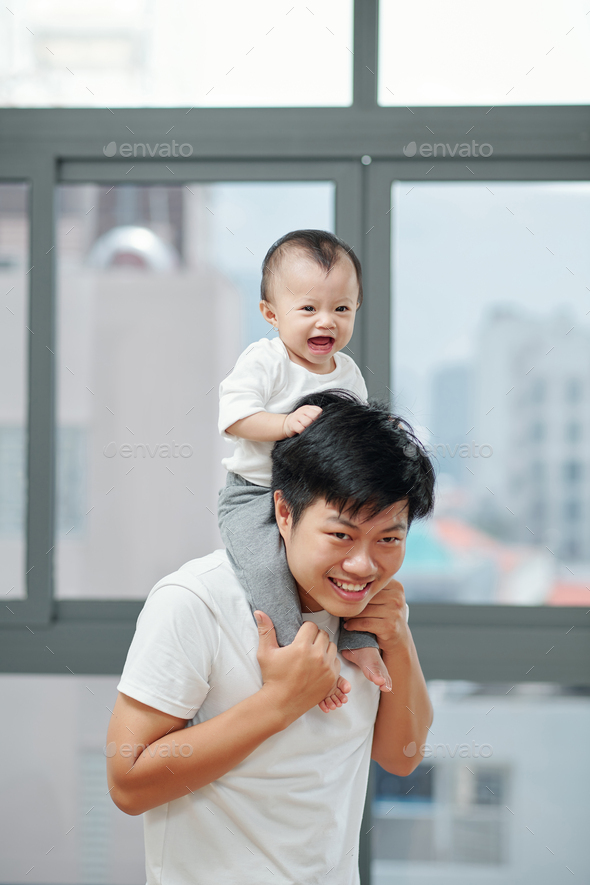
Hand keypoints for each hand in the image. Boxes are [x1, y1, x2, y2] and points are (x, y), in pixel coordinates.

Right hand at [255, 611, 344, 725]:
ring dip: (324, 648)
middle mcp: (317, 656)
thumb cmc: (272, 677)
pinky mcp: (332, 679)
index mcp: (302, 647)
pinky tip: (318, 665)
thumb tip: (259, 612)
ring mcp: (326, 668)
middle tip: (306, 644)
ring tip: (313, 654)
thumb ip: (265, 630)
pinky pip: (336, 662)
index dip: (305, 629)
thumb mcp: (265, 653)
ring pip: (331, 647)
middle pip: (323, 634)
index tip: (300, 636)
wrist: (281, 703)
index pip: (311, 626)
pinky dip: (329, 661)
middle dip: (315, 637)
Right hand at [282, 405, 321, 437]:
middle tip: (311, 425)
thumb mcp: (308, 415)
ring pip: (307, 422)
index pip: (318, 410)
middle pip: (314, 415)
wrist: (287, 424)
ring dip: (308, 427)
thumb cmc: (301, 420)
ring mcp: (296, 417)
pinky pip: (301, 428)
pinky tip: (301, 431)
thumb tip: (324, 420)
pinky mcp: (292, 424)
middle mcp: (302, 410)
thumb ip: (316, 415)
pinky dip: (302, 431)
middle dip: (314, 422)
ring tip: (306, 428)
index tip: (315, 420)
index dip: (319, 417)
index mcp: (308, 408)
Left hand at [342, 579, 408, 656]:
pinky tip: (348, 626)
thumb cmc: (386, 616)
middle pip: (366, 597)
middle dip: (352, 603)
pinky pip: (365, 623)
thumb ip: (374, 588)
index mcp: (396, 586)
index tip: (345, 594)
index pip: (370, 584)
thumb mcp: (385, 598)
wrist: (399, 640)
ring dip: (350, 615)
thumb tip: (347, 579)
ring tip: (345, 617)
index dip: (356, 590)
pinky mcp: (390, 626)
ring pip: (364, 610)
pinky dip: (353, 625)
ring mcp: (395, 612)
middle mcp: (397, 597)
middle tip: (343, 608)